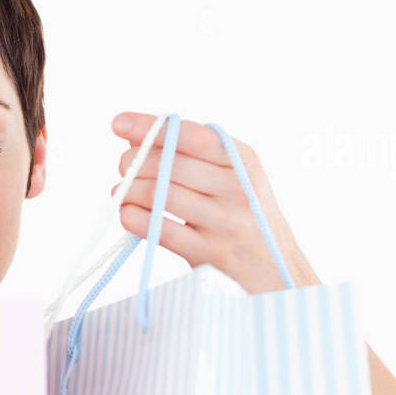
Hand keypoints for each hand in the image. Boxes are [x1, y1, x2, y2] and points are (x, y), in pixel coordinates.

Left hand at [110, 112, 320, 294]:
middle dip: (135, 161)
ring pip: (160, 194)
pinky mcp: (209, 254)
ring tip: (122, 190)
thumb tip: (139, 135)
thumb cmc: (246, 217)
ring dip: (129, 189)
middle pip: (170, 164)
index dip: (151, 127)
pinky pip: (159, 229)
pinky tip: (128, 212)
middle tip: (123, 165)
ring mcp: (225, 223)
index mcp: (244, 162)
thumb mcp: (240, 177)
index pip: (192, 136)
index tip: (119, 123)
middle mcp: (238, 189)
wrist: (276, 271)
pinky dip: (134, 217)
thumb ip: (199, 154)